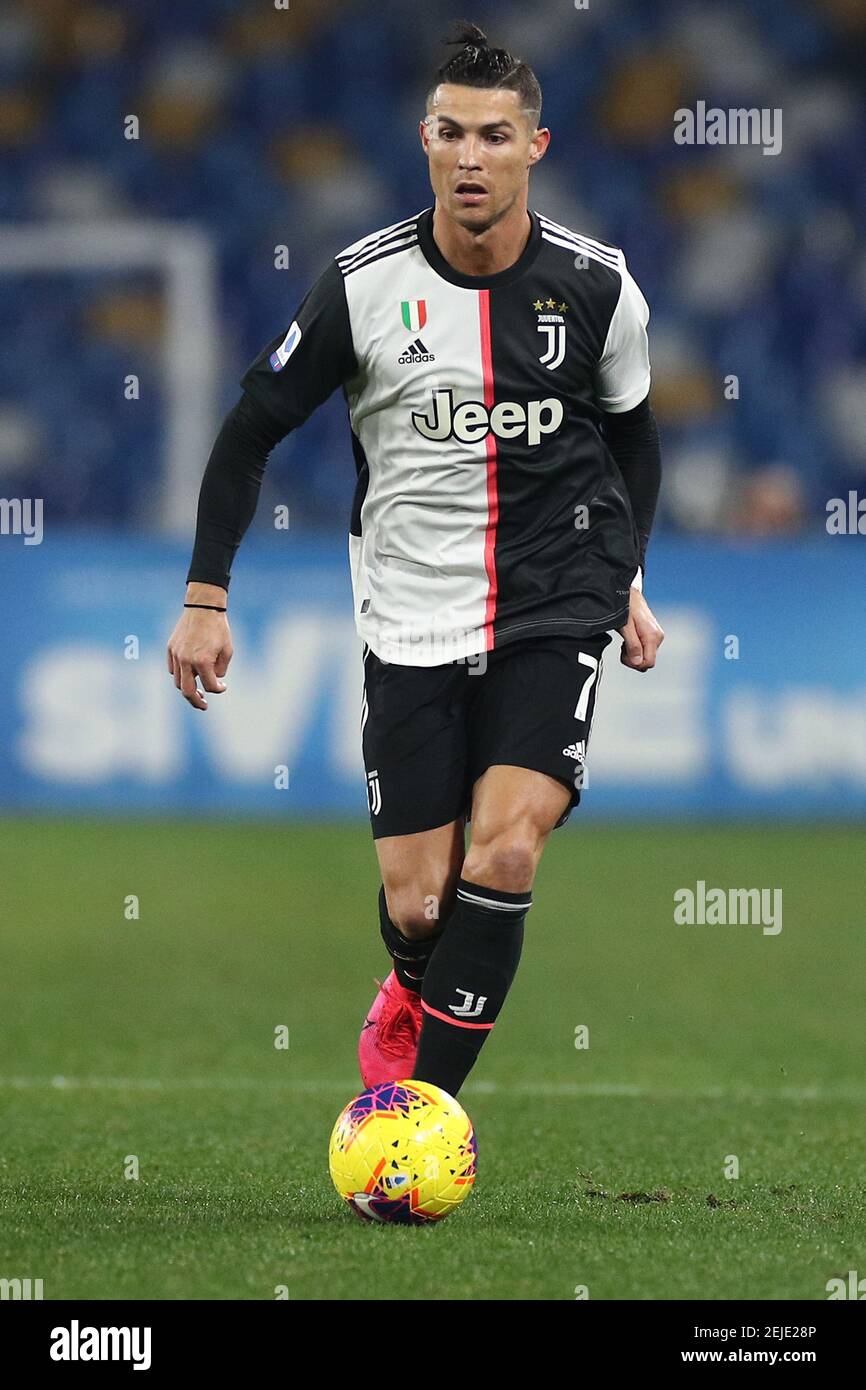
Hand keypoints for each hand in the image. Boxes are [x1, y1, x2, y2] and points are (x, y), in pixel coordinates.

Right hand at [167, 586, 232, 710]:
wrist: (203, 607)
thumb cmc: (218, 628)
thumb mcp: (227, 650)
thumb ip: (220, 669)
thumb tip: (213, 680)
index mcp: (202, 661)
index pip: (209, 685)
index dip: (219, 689)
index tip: (223, 687)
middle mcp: (186, 660)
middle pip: (187, 691)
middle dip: (196, 702)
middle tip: (204, 706)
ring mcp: (176, 655)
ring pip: (178, 681)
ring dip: (188, 688)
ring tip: (197, 691)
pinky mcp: (170, 649)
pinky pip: (173, 669)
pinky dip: (180, 675)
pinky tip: (189, 674)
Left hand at [618, 587, 663, 671]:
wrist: (628, 593)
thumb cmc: (625, 606)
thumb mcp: (625, 626)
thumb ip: (632, 645)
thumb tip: (637, 662)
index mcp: (653, 636)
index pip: (648, 663)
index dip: (634, 664)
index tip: (624, 654)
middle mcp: (657, 637)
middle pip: (647, 661)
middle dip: (632, 659)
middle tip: (623, 646)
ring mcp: (656, 636)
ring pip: (645, 656)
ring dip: (632, 653)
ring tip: (625, 640)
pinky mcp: (652, 635)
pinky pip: (644, 649)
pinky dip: (634, 648)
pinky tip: (628, 639)